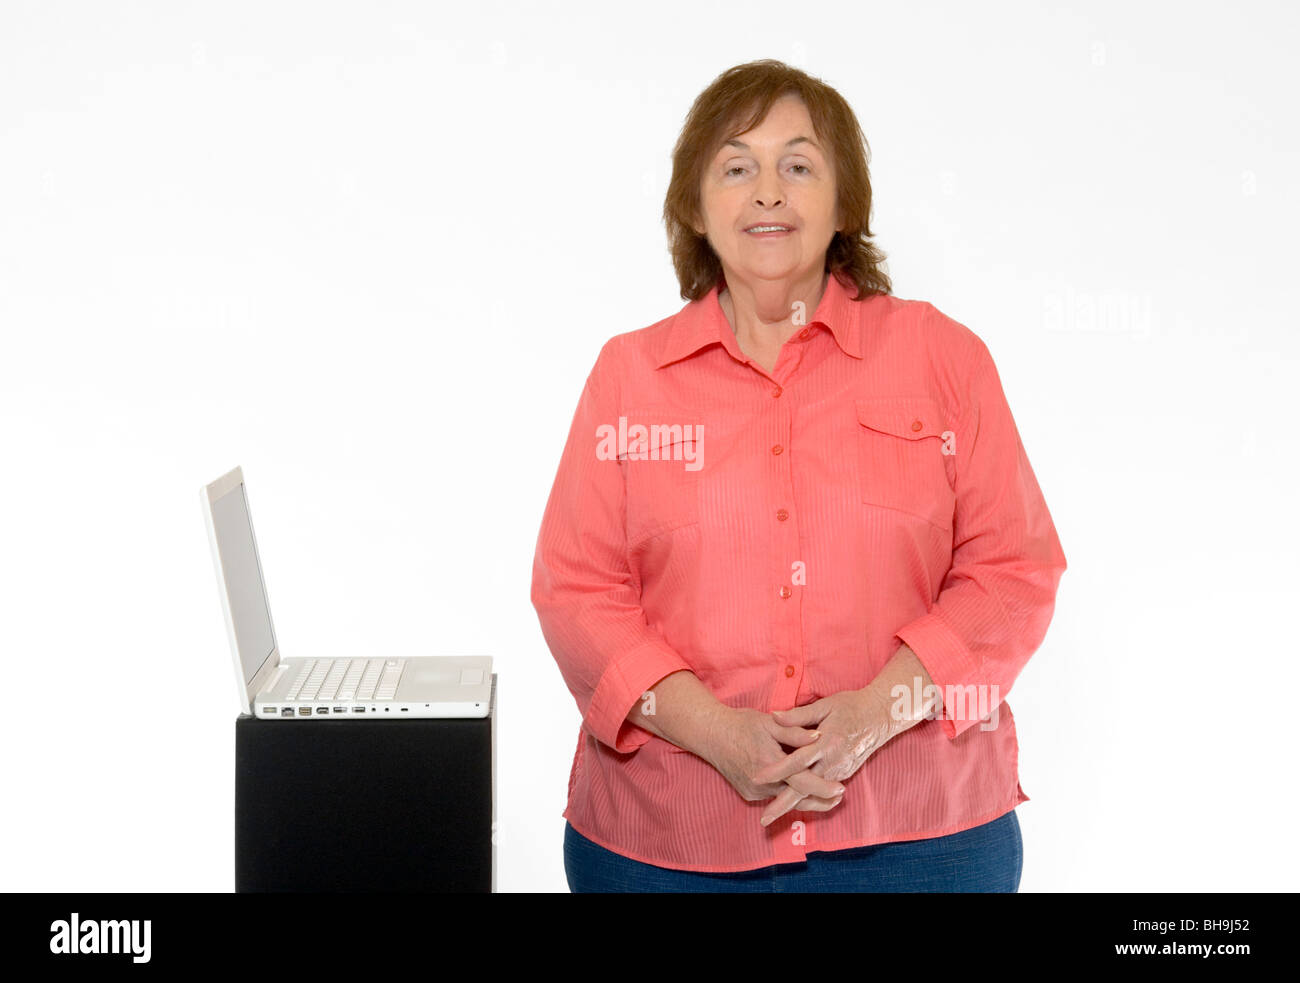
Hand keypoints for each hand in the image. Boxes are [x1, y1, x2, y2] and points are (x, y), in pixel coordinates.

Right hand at [698, 706, 847, 807]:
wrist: (711, 735)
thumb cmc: (742, 724)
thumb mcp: (770, 723)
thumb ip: (795, 732)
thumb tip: (820, 736)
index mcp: (769, 762)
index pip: (801, 781)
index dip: (823, 786)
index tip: (841, 789)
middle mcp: (761, 782)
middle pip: (796, 797)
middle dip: (820, 800)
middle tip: (839, 797)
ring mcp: (753, 791)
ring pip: (785, 799)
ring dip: (805, 799)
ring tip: (827, 797)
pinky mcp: (748, 794)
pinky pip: (773, 797)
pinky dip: (788, 795)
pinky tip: (802, 791)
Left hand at [754, 687, 897, 826]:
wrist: (881, 715)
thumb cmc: (851, 706)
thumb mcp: (824, 705)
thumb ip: (799, 715)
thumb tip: (774, 716)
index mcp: (827, 743)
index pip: (796, 761)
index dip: (776, 771)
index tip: (757, 778)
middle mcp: (834, 762)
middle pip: (804, 788)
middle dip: (782, 805)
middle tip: (764, 819)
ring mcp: (841, 770)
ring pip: (813, 793)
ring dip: (793, 805)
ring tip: (772, 815)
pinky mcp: (845, 773)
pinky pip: (823, 790)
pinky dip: (808, 798)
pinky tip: (792, 804)